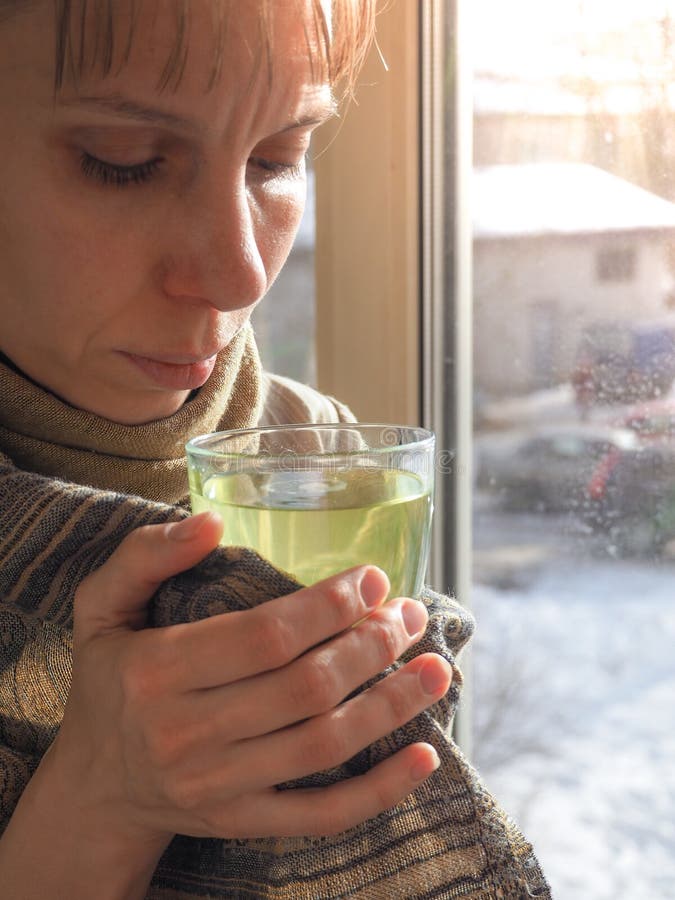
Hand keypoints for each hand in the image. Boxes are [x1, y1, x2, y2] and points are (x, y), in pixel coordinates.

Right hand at [45, 512, 451, 849]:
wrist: (95, 787)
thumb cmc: (109, 680)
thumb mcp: (100, 605)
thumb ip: (145, 554)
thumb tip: (211, 520)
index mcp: (157, 669)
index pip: (265, 635)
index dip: (330, 605)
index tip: (373, 579)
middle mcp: (187, 733)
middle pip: (305, 687)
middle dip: (371, 646)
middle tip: (410, 616)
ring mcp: (217, 786)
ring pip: (323, 744)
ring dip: (391, 706)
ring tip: (436, 670)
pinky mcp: (241, 822)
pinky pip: (321, 815)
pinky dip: (380, 790)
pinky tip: (424, 758)